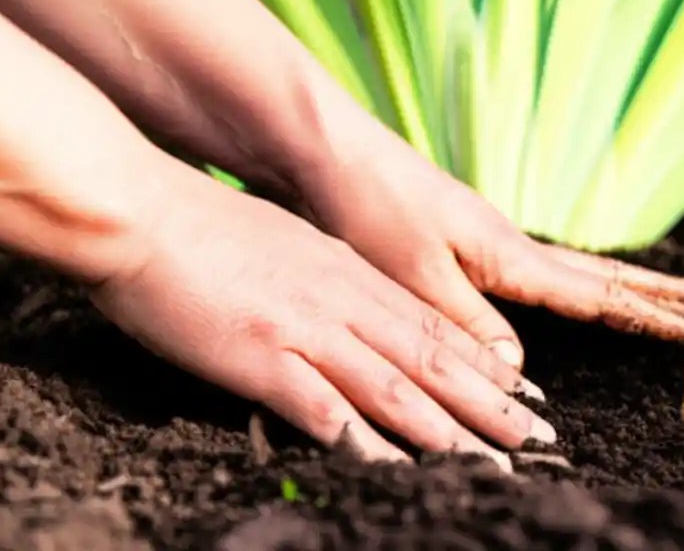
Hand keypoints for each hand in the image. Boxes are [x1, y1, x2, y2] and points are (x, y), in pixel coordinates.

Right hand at [90, 160, 555, 469]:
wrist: (145, 211)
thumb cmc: (206, 232)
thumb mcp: (291, 248)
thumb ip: (328, 282)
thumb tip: (351, 313)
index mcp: (352, 277)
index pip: (433, 327)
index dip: (484, 364)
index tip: (525, 391)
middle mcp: (345, 303)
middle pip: (433, 360)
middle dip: (491, 404)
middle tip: (539, 437)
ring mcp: (309, 330)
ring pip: (398, 388)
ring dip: (451, 433)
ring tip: (494, 467)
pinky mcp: (265, 357)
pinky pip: (327, 411)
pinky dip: (368, 445)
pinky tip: (401, 472)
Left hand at [292, 116, 683, 371]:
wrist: (327, 149)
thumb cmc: (367, 207)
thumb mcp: (414, 277)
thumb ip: (467, 326)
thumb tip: (519, 371)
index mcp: (506, 254)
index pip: (594, 294)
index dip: (647, 316)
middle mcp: (508, 243)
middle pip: (599, 274)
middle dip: (655, 294)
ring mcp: (488, 237)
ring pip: (572, 269)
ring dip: (622, 285)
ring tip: (662, 296)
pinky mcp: (462, 237)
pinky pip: (537, 269)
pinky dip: (573, 282)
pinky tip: (568, 288)